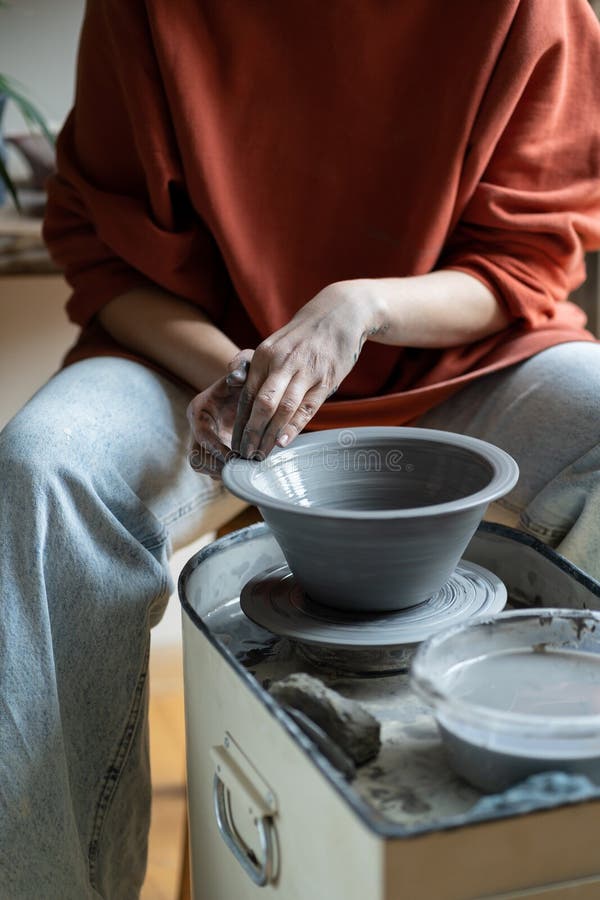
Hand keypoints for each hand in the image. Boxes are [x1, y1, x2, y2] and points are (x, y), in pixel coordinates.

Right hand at [187, 350, 253, 477]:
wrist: (248, 386)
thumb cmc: (247, 374)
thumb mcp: (246, 363)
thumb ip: (241, 365)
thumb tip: (236, 378)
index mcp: (199, 408)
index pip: (201, 435)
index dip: (216, 448)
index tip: (236, 456)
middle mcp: (197, 428)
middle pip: (196, 458)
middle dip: (217, 467)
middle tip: (241, 471)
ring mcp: (204, 442)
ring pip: (204, 468)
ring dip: (223, 473)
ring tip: (246, 472)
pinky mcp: (213, 452)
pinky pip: (215, 471)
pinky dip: (229, 474)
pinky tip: (248, 471)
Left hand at [231, 282, 383, 458]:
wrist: (340, 313)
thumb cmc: (303, 335)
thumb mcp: (274, 342)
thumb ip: (256, 366)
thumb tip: (235, 385)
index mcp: (265, 355)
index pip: (248, 394)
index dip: (241, 421)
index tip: (236, 442)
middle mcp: (283, 362)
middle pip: (263, 404)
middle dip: (252, 433)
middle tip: (246, 455)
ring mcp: (306, 371)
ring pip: (284, 408)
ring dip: (271, 435)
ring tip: (262, 454)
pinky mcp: (327, 378)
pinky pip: (307, 407)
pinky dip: (294, 426)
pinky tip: (283, 441)